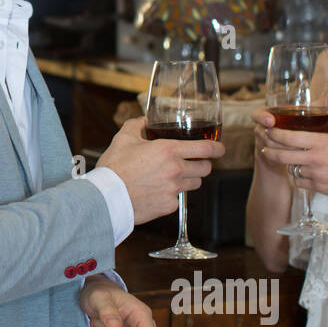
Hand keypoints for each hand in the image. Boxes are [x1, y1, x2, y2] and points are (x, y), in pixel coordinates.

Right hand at [97, 116, 224, 223]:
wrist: (106, 198)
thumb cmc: (114, 168)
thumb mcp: (123, 139)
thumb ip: (137, 125)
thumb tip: (144, 120)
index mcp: (169, 150)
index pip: (206, 148)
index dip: (218, 148)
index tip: (220, 148)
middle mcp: (176, 170)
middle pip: (206, 168)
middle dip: (202, 164)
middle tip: (194, 162)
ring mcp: (174, 189)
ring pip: (195, 184)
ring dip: (190, 178)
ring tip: (175, 176)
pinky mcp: (169, 206)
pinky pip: (179, 198)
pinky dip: (173, 193)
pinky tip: (159, 190)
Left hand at [257, 100, 327, 203]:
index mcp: (321, 143)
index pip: (289, 137)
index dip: (274, 134)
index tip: (268, 130)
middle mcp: (315, 158)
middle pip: (281, 155)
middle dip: (268, 150)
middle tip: (264, 146)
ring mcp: (315, 174)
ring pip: (289, 168)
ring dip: (284, 164)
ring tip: (279, 158)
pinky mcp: (317, 187)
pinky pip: (298, 182)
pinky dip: (296, 177)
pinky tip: (298, 172)